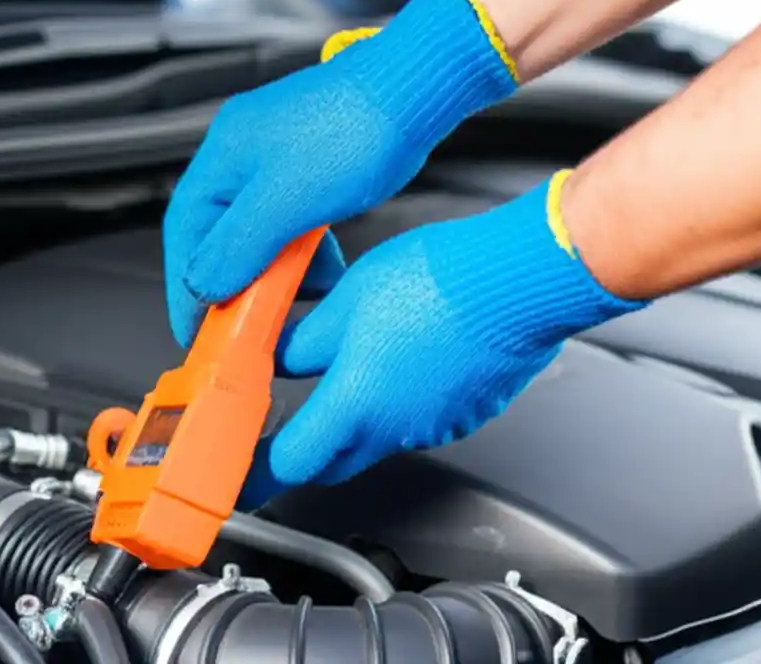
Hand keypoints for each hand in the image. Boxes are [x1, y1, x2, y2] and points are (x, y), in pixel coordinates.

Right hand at [164, 0, 518, 346]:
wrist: (415, 87)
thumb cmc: (357, 127)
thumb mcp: (288, 201)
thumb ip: (238, 247)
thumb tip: (201, 286)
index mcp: (223, 155)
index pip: (184, 233)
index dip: (185, 288)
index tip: (193, 331)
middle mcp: (241, 153)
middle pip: (218, 233)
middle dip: (232, 282)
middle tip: (243, 326)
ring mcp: (276, 157)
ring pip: (257, 231)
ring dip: (272, 270)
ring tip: (294, 299)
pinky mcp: (309, 164)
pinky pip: (289, 220)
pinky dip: (300, 252)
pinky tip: (322, 269)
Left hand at [241, 175, 647, 506]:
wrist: (520, 280)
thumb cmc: (441, 282)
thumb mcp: (346, 299)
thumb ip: (302, 340)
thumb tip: (274, 356)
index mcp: (356, 405)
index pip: (291, 464)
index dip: (259, 474)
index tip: (239, 481)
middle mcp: (396, 430)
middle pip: (332, 461)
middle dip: (302, 452)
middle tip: (281, 430)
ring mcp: (435, 426)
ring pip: (378, 438)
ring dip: (356, 418)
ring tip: (354, 365)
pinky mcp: (464, 414)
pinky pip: (417, 420)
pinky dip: (399, 401)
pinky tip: (403, 358)